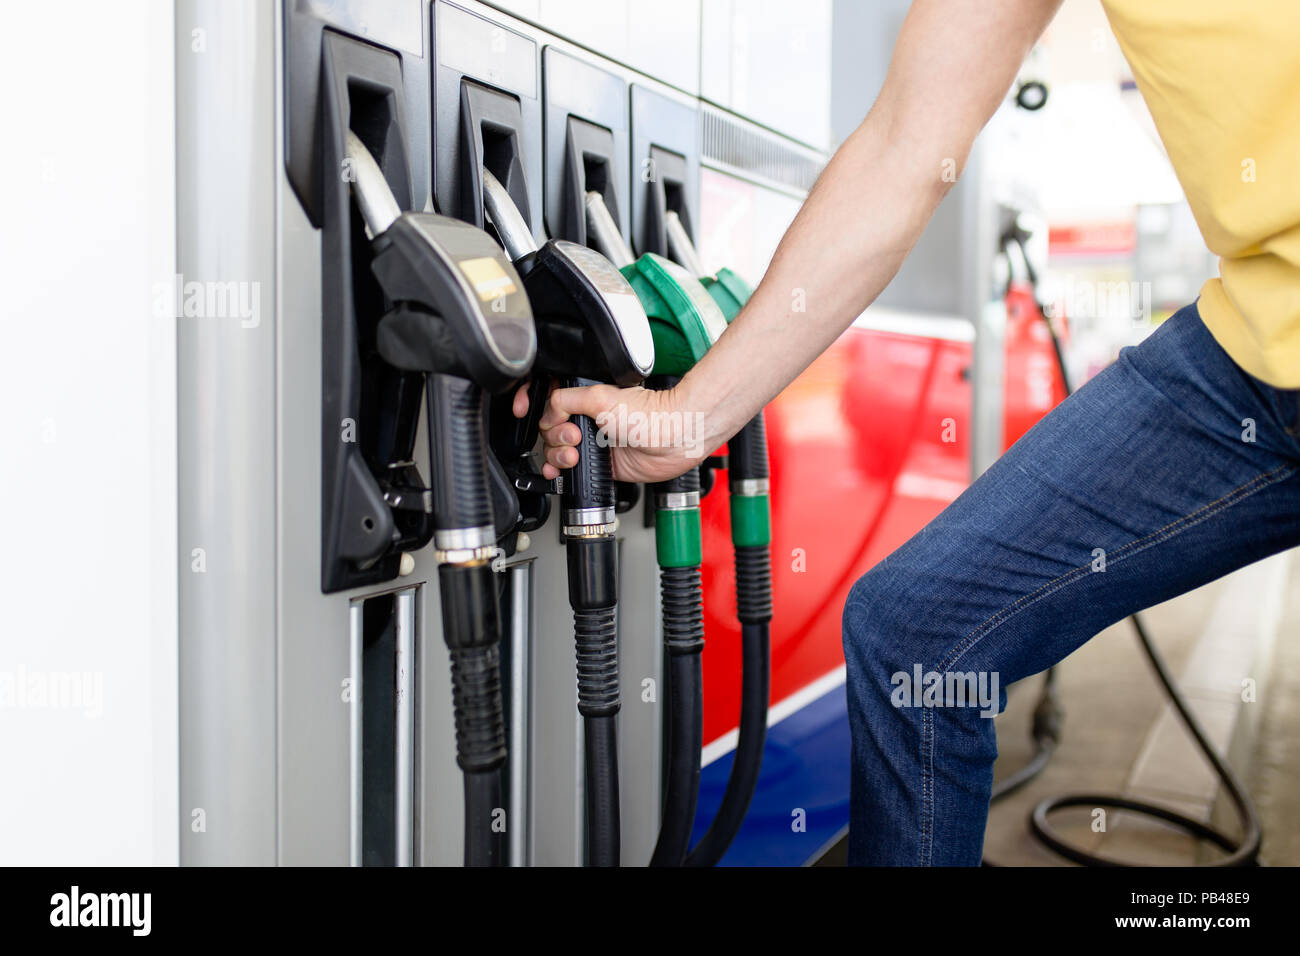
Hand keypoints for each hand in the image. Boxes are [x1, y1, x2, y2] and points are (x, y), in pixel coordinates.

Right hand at [512, 380, 715, 484]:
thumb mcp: (599, 398)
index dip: (531, 403)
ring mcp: (593, 442)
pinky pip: (571, 470)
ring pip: (556, 450)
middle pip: (548, 428)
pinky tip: (559, 472)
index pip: (547, 396)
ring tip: (573, 456)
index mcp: (586, 396)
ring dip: (556, 456)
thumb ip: (565, 400)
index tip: (524, 411)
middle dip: (552, 436)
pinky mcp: (600, 464)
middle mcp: (588, 418)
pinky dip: (560, 472)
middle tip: (573, 438)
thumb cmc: (651, 415)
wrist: (674, 439)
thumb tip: (548, 412)